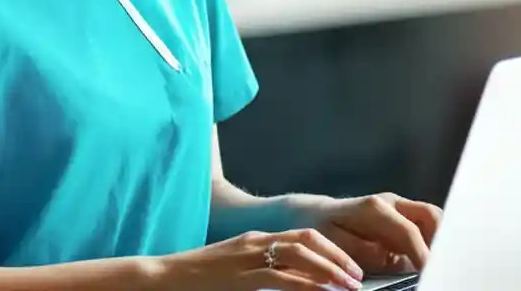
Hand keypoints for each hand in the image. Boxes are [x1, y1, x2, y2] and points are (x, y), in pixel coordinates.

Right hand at [159, 227, 366, 290]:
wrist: (162, 278)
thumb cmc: (198, 279)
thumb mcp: (235, 270)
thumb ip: (264, 273)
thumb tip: (298, 284)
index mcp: (257, 239)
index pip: (304, 235)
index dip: (332, 248)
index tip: (350, 266)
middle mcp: (256, 242)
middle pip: (308, 238)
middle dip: (338, 255)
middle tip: (357, 276)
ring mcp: (248, 257)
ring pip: (300, 254)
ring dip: (329, 268)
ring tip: (348, 285)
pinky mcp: (240, 276)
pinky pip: (281, 277)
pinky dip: (306, 283)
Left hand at [295, 193, 442, 274]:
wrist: (314, 215)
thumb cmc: (322, 230)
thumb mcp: (335, 244)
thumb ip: (366, 252)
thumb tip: (397, 261)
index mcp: (374, 208)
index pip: (408, 231)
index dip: (423, 253)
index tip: (431, 271)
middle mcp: (391, 203)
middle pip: (431, 215)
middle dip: (441, 240)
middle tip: (440, 266)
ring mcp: (399, 208)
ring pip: (432, 220)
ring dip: (437, 241)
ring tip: (434, 265)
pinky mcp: (402, 218)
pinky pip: (425, 228)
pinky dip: (430, 243)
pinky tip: (425, 261)